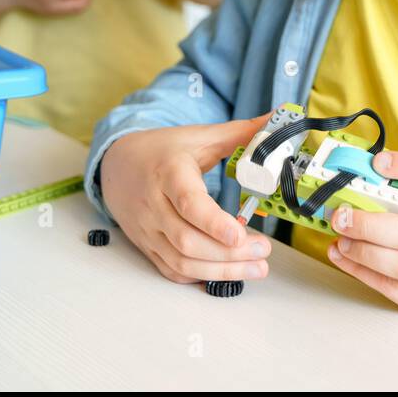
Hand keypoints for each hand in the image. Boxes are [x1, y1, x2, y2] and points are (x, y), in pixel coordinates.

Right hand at [100, 114, 273, 283]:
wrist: (117, 165)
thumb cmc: (163, 151)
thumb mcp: (199, 137)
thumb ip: (241, 133)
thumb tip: (280, 120)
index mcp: (169, 172)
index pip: (188, 202)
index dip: (213, 223)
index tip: (240, 235)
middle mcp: (154, 205)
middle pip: (188, 240)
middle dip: (228, 253)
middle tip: (263, 251)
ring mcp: (148, 230)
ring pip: (181, 261)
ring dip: (221, 271)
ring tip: (256, 267)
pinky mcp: (147, 246)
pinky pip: (172, 270)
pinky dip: (201, 276)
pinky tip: (228, 272)